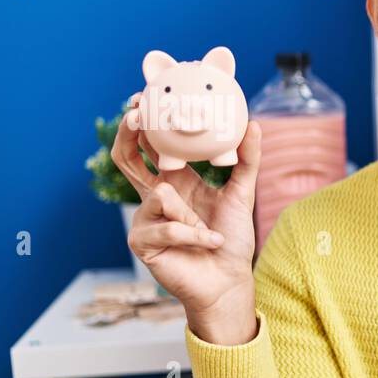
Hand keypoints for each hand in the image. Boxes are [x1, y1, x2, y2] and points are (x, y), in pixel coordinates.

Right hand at [112, 90, 261, 341]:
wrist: (228, 281)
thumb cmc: (231, 240)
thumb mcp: (242, 195)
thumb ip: (246, 160)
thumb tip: (252, 123)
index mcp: (175, 182)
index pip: (151, 146)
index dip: (144, 122)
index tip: (145, 96)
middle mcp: (155, 196)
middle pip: (125, 157)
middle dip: (128, 134)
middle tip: (138, 116)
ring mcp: (144, 218)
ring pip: (159, 195)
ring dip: (190, 214)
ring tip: (210, 231)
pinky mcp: (142, 241)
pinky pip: (166, 226)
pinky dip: (194, 235)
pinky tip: (209, 243)